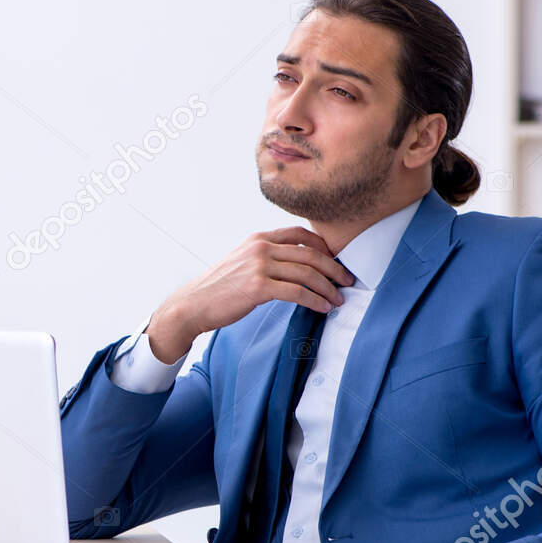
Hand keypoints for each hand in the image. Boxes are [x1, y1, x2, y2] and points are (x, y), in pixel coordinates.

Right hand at [147, 228, 353, 362]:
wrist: (194, 304)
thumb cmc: (218, 288)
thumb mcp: (241, 262)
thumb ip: (265, 258)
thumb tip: (294, 266)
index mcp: (258, 239)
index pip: (300, 234)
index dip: (323, 247)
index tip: (335, 262)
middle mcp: (261, 248)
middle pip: (310, 255)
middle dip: (334, 269)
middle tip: (348, 281)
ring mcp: (259, 266)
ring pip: (307, 274)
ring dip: (328, 288)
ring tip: (338, 300)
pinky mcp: (258, 287)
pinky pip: (297, 292)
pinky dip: (315, 300)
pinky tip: (323, 308)